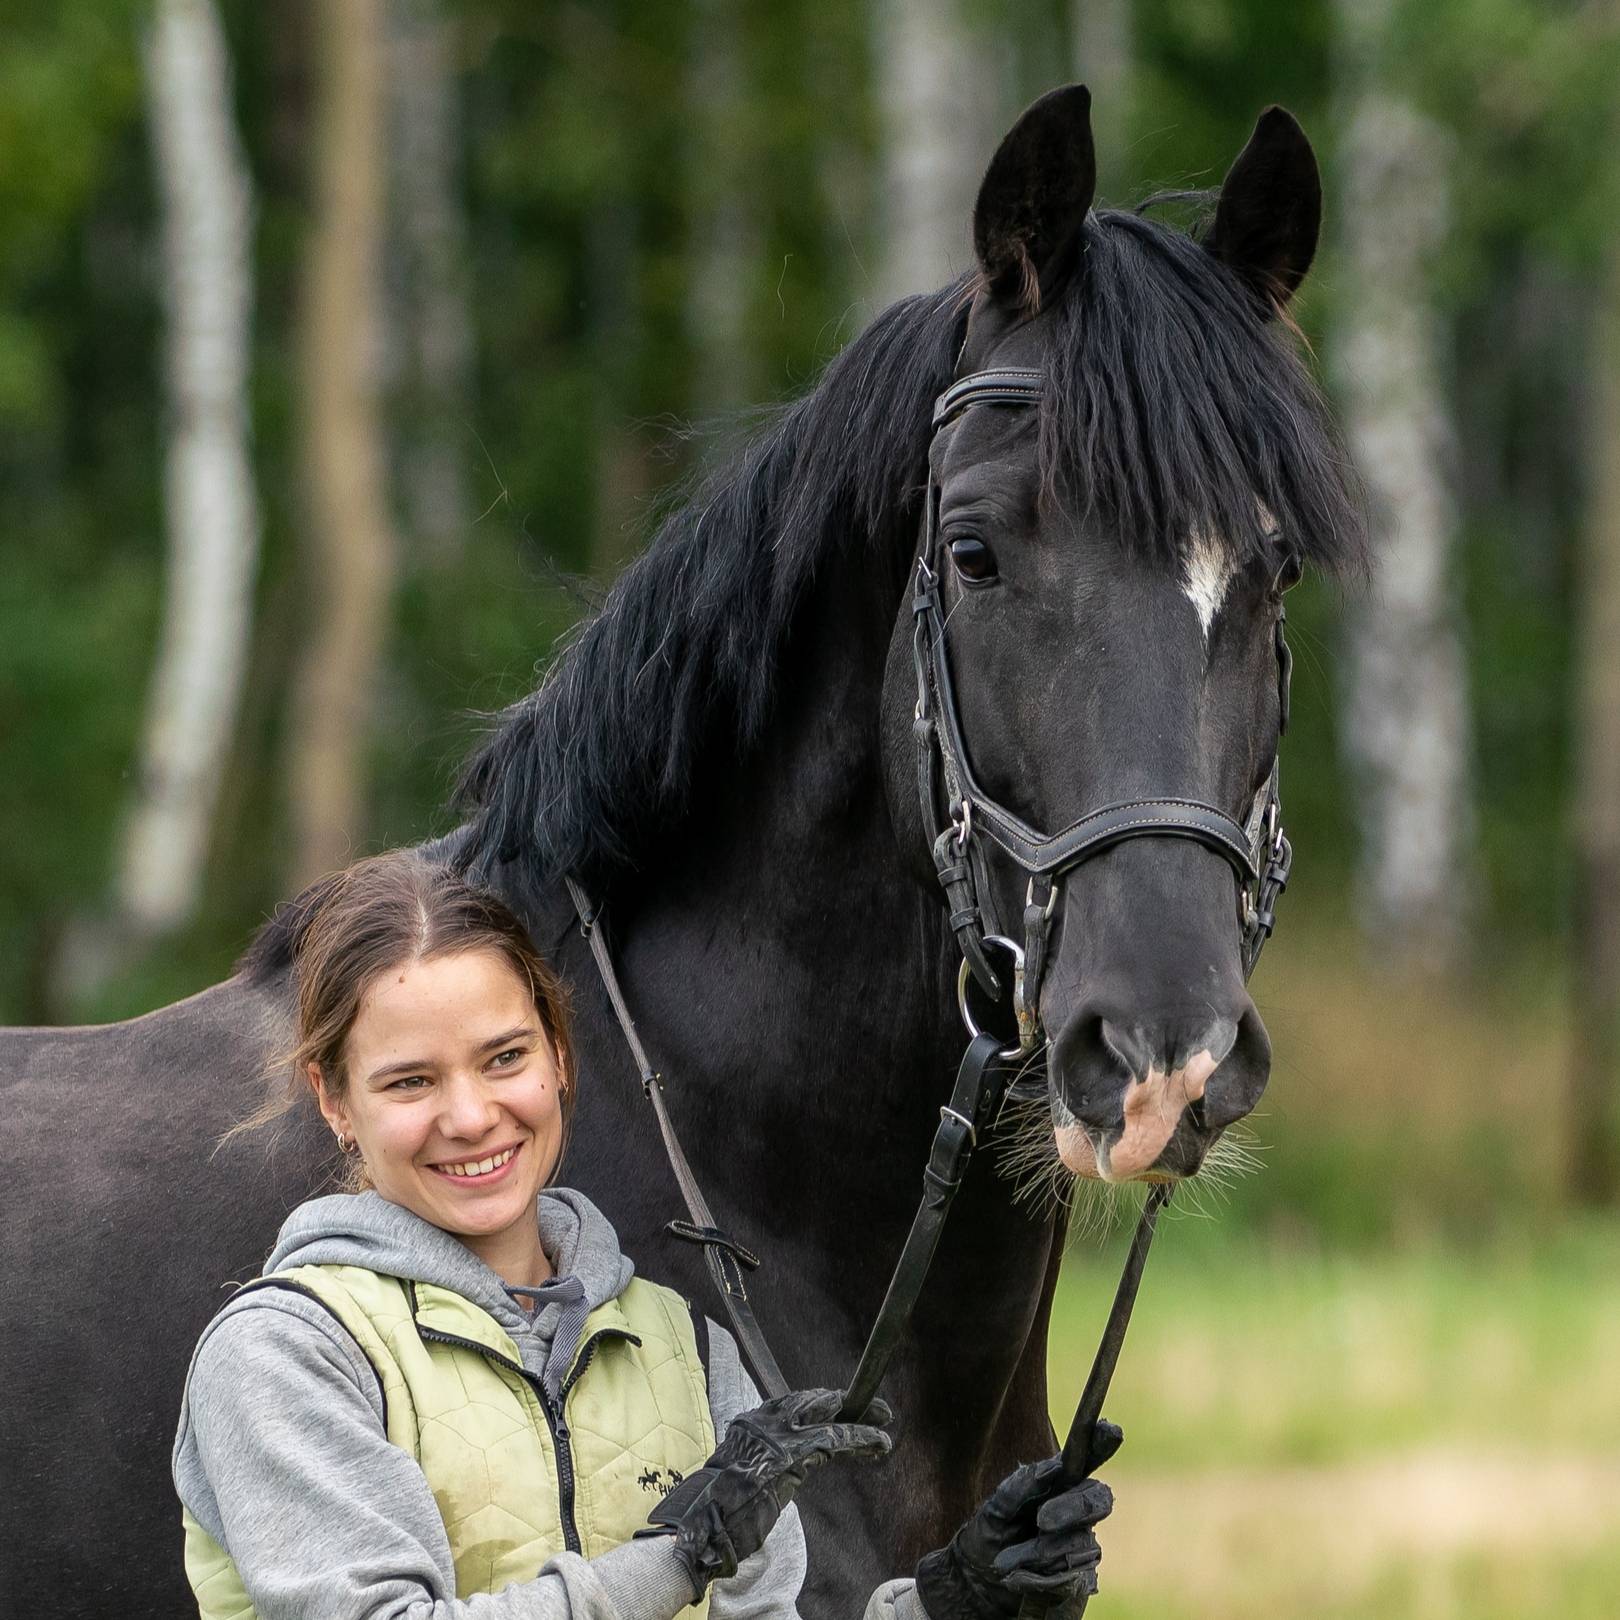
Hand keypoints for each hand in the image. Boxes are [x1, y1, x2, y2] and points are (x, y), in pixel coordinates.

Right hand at [640, 1387, 891, 1596]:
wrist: (701, 1522)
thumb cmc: (717, 1507)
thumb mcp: (742, 1473)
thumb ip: (765, 1460)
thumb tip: (784, 1463)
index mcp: (750, 1421)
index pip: (794, 1402)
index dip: (823, 1402)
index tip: (841, 1406)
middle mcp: (764, 1419)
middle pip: (814, 1401)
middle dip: (847, 1402)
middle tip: (875, 1408)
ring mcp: (778, 1434)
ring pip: (829, 1417)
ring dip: (861, 1419)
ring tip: (883, 1423)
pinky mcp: (792, 1454)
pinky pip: (834, 1438)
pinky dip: (861, 1438)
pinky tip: (878, 1443)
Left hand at [915, 1422, 1121, 1618]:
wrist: (978, 1587)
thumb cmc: (989, 1538)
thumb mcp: (995, 1510)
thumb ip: (1021, 1487)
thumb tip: (1053, 1466)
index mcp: (1058, 1486)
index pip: (1086, 1461)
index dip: (1102, 1443)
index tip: (1110, 1428)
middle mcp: (1078, 1513)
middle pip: (1097, 1500)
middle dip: (1071, 1509)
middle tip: (1042, 1521)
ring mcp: (1083, 1547)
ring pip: (1079, 1544)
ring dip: (1038, 1554)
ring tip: (1006, 1563)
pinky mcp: (1082, 1582)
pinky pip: (1072, 1579)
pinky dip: (1039, 1579)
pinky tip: (1017, 1580)